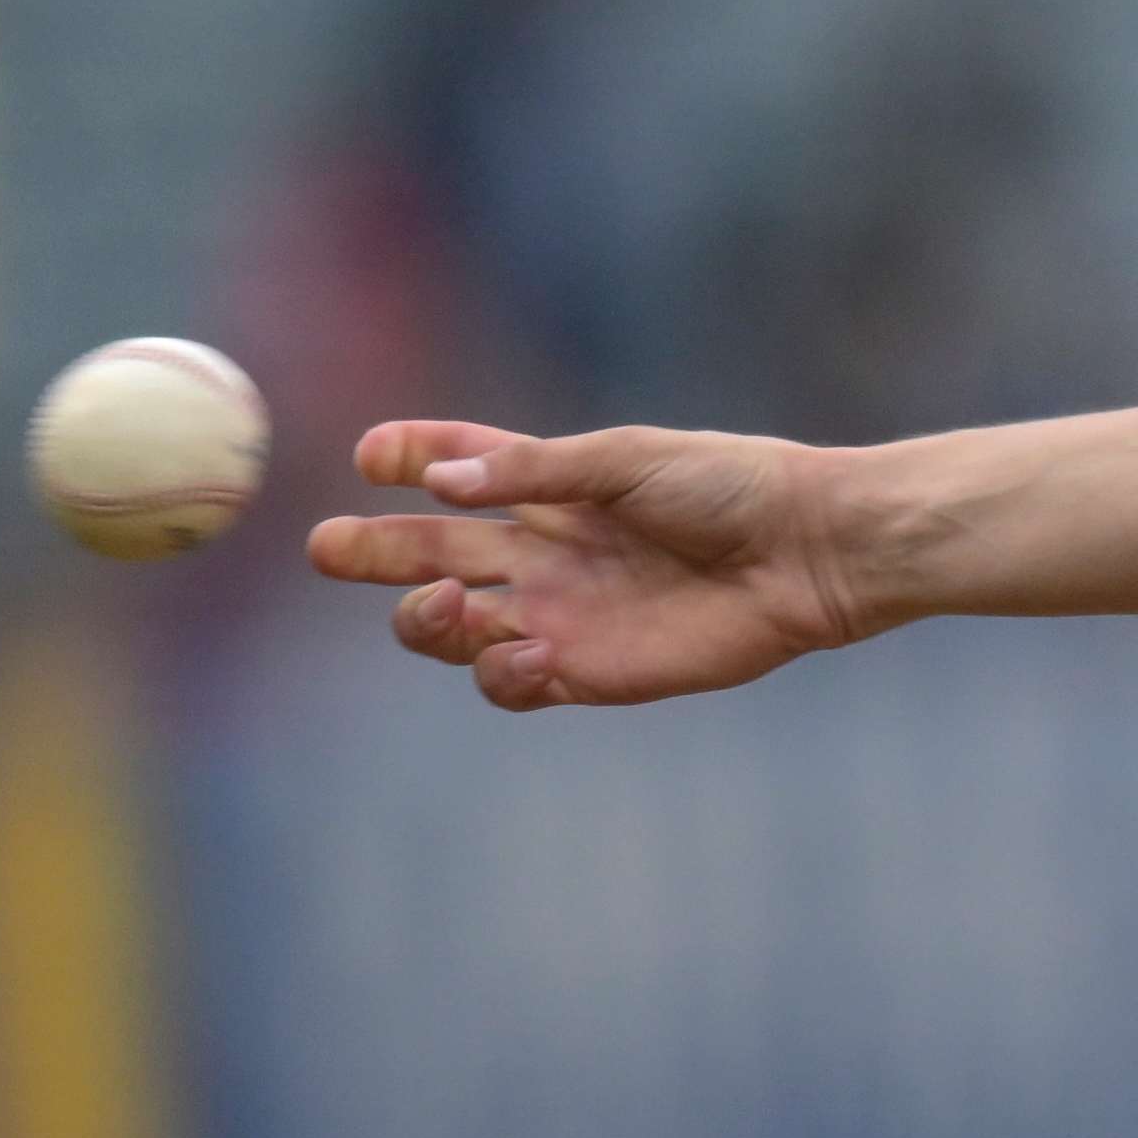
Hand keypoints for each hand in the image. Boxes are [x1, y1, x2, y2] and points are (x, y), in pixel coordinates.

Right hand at [301, 418, 877, 711]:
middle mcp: (545, 550)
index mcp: (553, 486)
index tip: (372, 453)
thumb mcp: (628, 459)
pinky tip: (523, 653)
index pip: (459, 467)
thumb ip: (537, 470)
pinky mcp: (589, 670)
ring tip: (447, 601)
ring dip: (427, 618)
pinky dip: (497, 674)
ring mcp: (560, 613)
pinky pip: (510, 684)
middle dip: (373, 549)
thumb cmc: (730, 487)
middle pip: (430, 551)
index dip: (410, 458)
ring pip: (453, 628)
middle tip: (330, 546)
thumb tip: (439, 483)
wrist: (806, 552)